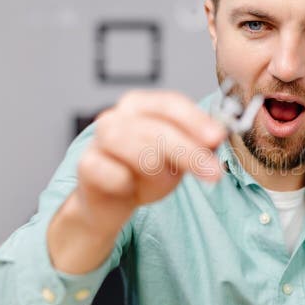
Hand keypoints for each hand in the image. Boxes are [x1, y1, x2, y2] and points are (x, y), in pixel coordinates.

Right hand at [48, 90, 226, 273]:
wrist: (110, 201)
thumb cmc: (145, 172)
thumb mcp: (179, 157)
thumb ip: (198, 145)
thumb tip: (217, 138)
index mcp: (141, 105)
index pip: (170, 104)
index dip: (195, 120)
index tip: (217, 138)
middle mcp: (117, 117)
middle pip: (157, 127)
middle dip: (189, 151)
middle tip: (213, 172)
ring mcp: (99, 140)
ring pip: (136, 148)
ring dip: (158, 169)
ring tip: (164, 182)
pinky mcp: (87, 166)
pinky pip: (114, 174)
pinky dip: (128, 184)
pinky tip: (129, 188)